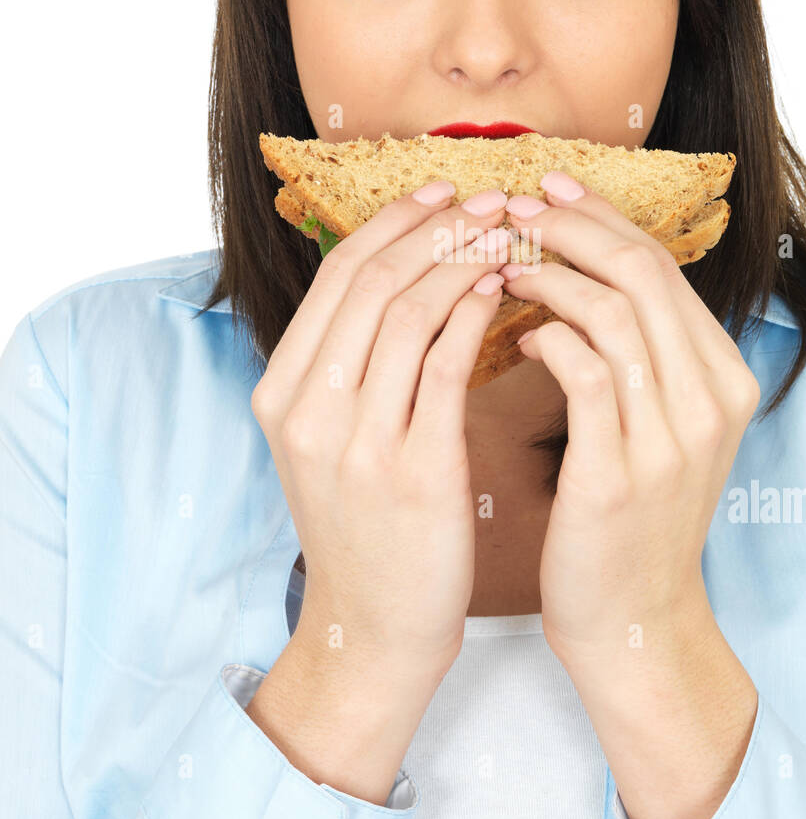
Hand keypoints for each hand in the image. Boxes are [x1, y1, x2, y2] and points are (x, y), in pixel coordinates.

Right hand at [250, 182, 512, 676]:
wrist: (373, 627)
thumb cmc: (366, 527)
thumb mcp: (328, 442)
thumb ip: (348, 366)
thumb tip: (402, 277)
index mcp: (282, 394)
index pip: (337, 276)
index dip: (394, 221)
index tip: (443, 190)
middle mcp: (307, 410)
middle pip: (372, 280)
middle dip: (438, 225)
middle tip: (492, 198)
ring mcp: (356, 441)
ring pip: (409, 312)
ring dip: (466, 259)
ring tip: (510, 234)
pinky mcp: (413, 470)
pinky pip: (447, 366)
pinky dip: (477, 316)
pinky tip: (507, 292)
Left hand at [500, 172, 761, 663]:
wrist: (634, 622)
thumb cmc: (628, 517)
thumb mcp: (659, 428)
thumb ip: (642, 354)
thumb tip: (585, 270)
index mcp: (724, 379)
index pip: (663, 267)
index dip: (601, 218)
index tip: (547, 188)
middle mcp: (710, 400)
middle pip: (643, 273)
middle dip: (571, 227)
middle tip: (512, 207)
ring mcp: (671, 438)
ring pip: (615, 311)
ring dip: (550, 275)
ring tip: (500, 264)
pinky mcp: (621, 473)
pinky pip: (587, 373)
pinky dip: (550, 336)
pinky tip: (518, 332)